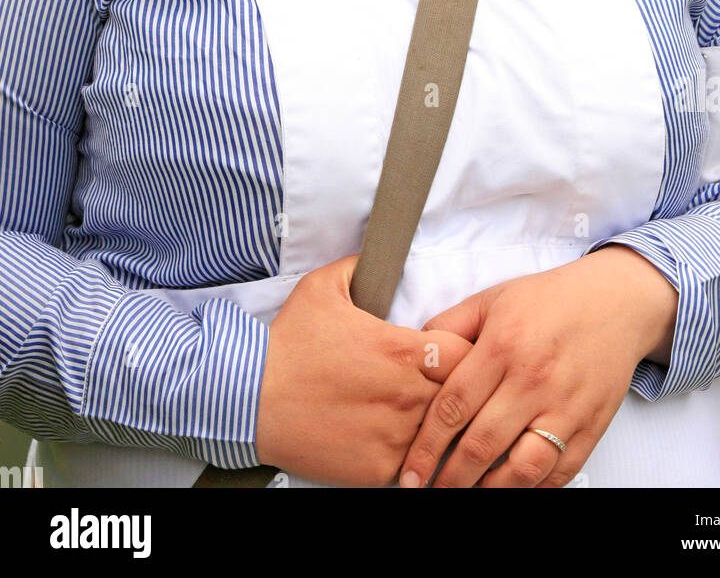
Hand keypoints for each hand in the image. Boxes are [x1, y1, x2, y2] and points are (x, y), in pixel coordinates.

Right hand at [254, 253, 473, 486]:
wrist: (250, 399)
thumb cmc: (288, 344)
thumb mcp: (322, 287)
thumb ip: (358, 266)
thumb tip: (376, 254)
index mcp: (401, 350)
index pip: (465, 354)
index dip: (462, 354)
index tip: (447, 356)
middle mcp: (406, 395)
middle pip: (457, 396)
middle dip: (450, 390)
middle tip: (430, 385)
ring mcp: (393, 436)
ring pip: (437, 433)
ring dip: (429, 423)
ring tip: (407, 413)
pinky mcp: (376, 469)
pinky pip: (410, 465)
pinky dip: (405, 455)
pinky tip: (386, 439)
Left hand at [398, 245, 679, 488]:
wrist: (615, 302)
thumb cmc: (550, 300)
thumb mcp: (492, 299)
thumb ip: (449, 326)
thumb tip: (415, 358)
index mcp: (503, 345)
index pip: (453, 407)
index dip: (426, 446)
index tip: (409, 471)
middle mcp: (533, 379)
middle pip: (482, 445)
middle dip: (450, 478)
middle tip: (429, 491)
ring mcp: (565, 406)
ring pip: (522, 469)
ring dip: (489, 491)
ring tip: (467, 494)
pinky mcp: (591, 426)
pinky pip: (558, 472)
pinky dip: (532, 489)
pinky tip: (509, 488)